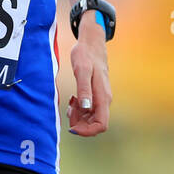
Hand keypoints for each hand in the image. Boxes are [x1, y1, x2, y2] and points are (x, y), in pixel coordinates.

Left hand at [67, 14, 110, 135]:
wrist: (92, 42)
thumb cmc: (86, 54)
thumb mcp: (81, 70)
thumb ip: (84, 90)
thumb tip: (85, 109)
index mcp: (103, 97)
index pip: (101, 125)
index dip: (88, 131)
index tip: (73, 127)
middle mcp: (104, 99)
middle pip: (95, 124)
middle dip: (80, 123)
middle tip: (68, 110)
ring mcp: (101, 97)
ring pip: (91, 117)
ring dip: (79, 116)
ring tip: (70, 103)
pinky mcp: (96, 94)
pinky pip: (89, 109)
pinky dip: (80, 109)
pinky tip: (73, 99)